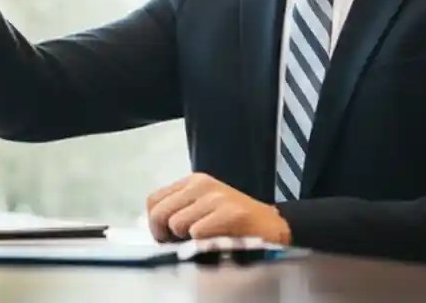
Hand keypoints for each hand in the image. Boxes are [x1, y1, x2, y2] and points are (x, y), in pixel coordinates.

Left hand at [145, 173, 290, 244]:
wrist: (272, 226)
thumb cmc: (234, 223)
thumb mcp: (202, 208)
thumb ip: (178, 210)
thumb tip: (154, 228)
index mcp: (192, 182)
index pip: (153, 200)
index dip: (154, 223)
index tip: (166, 237)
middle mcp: (201, 185)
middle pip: (160, 212)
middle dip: (165, 234)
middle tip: (181, 243)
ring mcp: (216, 197)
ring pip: (176, 223)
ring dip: (186, 238)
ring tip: (204, 239)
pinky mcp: (229, 212)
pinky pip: (197, 232)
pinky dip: (202, 243)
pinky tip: (216, 241)